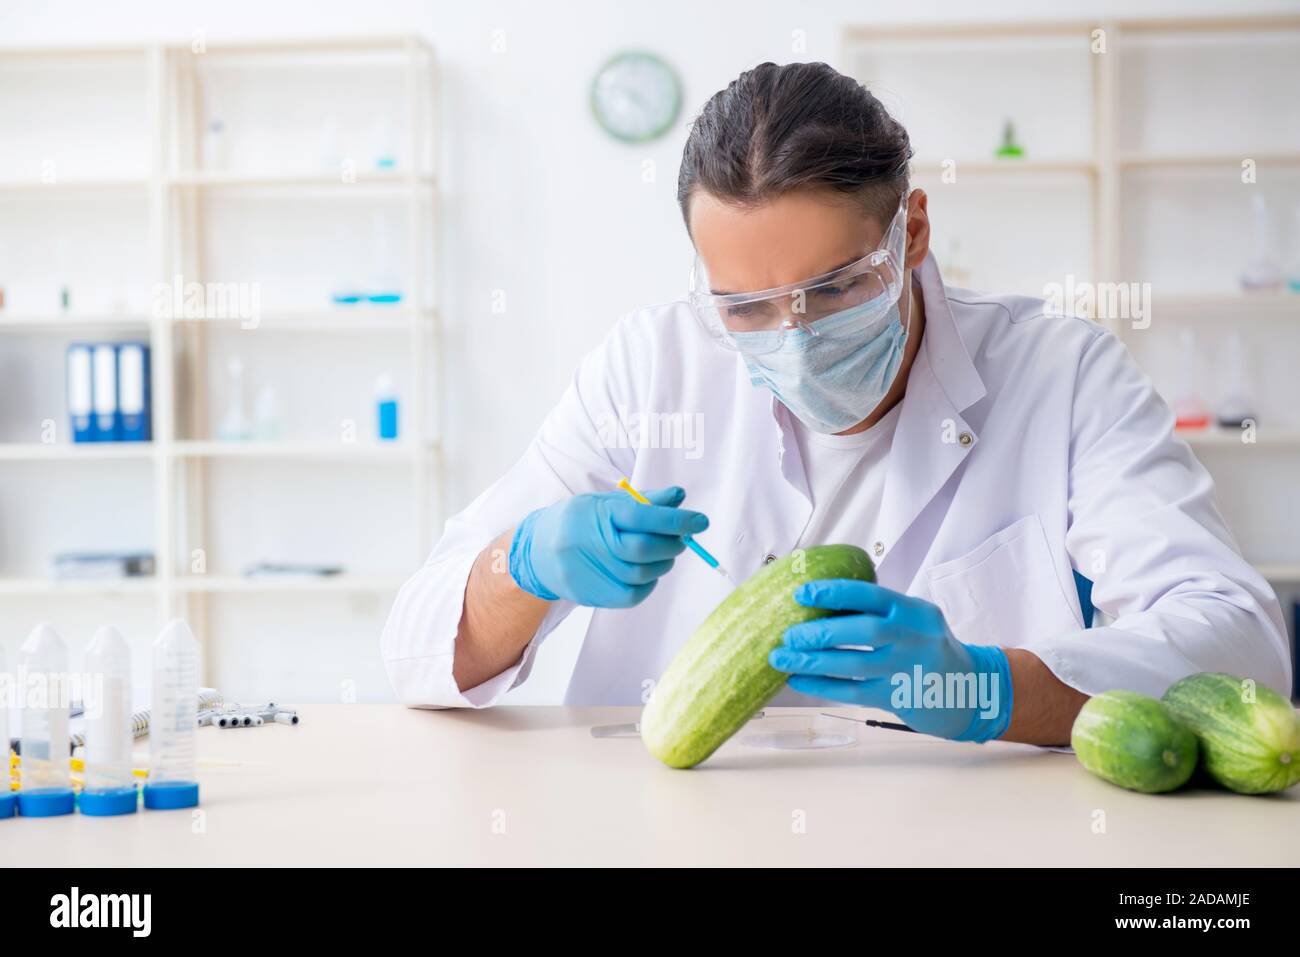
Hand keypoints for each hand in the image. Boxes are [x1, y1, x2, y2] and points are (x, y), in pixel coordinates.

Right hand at [509, 487, 707, 607]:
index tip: (701, 521)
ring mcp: (589, 571)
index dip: (675, 520)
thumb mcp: (606, 502)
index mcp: (596, 512)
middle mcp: (590, 542)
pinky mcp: (592, 595)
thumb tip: (680, 497)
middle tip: (682, 538)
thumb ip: (644, 501)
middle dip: (672, 544)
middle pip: (644, 548)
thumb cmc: (579, 521)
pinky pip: (634, 594)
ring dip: (663, 563)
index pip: (641, 516)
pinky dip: (649, 583)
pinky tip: (648, 571)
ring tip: (663, 553)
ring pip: (642, 573)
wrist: (537, 552)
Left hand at [768, 580, 1012, 741]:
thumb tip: (819, 604)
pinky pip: (854, 692)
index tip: (803, 593)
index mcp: (916, 611)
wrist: (970, 690)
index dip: (836, 592)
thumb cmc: (928, 647)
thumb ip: (880, 612)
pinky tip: (799, 681)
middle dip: (822, 632)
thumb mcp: (915, 620)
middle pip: (866, 631)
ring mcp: (909, 670)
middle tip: (789, 634)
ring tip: (782, 659)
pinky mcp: (900, 699)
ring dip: (814, 662)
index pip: (873, 595)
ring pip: (856, 665)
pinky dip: (822, 687)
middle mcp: (916, 638)